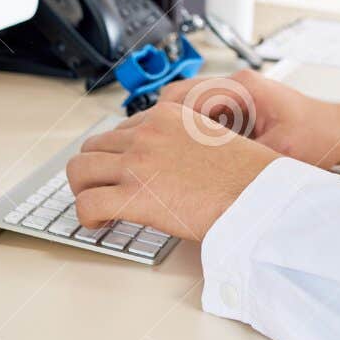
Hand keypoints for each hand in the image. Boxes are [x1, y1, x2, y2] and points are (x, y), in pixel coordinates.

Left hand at [65, 100, 278, 240]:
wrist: (259, 195)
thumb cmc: (248, 176)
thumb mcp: (216, 140)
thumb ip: (188, 143)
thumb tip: (179, 162)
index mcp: (168, 116)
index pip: (122, 129)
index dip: (118, 154)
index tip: (122, 170)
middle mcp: (147, 133)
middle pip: (94, 147)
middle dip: (95, 169)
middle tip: (104, 188)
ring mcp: (137, 163)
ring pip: (80, 170)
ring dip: (85, 189)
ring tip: (98, 205)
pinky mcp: (133, 195)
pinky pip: (87, 203)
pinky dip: (86, 215)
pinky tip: (100, 222)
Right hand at [157, 69, 339, 168]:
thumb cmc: (319, 136)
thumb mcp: (276, 153)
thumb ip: (238, 159)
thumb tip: (201, 175)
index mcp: (242, 87)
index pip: (184, 97)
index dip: (162, 124)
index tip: (150, 145)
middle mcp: (234, 85)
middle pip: (176, 98)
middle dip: (160, 127)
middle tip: (150, 156)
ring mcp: (233, 95)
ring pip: (184, 108)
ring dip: (173, 132)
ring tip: (165, 161)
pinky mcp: (236, 109)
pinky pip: (200, 117)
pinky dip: (189, 136)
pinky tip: (186, 161)